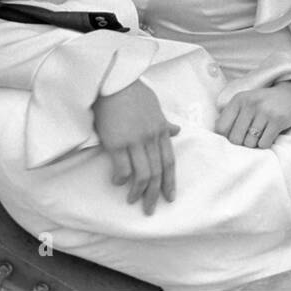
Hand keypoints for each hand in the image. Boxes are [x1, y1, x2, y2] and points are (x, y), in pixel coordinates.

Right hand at [92, 80, 179, 214]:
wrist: (114, 80)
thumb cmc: (133, 92)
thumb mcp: (155, 107)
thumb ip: (164, 122)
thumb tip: (176, 131)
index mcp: (161, 129)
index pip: (169, 161)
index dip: (170, 181)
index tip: (170, 197)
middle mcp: (151, 137)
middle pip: (157, 171)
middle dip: (155, 193)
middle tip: (151, 209)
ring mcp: (135, 140)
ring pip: (142, 173)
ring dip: (138, 191)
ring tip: (133, 202)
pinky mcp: (116, 141)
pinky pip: (122, 167)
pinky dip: (121, 179)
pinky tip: (117, 183)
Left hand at [216, 82, 290, 147]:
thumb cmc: (265, 103)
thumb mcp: (247, 102)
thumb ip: (231, 116)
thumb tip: (217, 136)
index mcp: (239, 99)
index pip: (221, 127)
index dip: (225, 137)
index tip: (234, 136)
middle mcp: (250, 104)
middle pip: (235, 138)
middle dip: (242, 143)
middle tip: (249, 138)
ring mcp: (265, 111)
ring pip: (250, 143)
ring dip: (255, 144)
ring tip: (261, 134)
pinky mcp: (278, 120)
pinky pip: (264, 143)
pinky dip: (265, 143)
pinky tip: (269, 134)